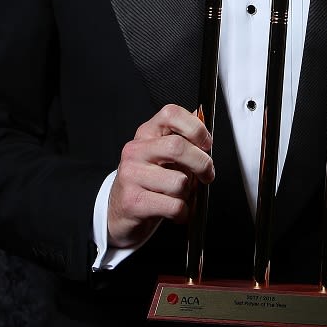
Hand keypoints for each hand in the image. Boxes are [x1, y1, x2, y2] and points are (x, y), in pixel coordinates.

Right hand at [106, 104, 213, 248]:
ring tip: (179, 195)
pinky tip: (176, 210)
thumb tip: (202, 116)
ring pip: (179, 181)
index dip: (196, 128)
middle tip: (207, 174)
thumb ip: (183, 137)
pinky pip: (174, 206)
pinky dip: (183, 212)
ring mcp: (131, 175)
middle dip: (202, 164)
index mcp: (147, 133)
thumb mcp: (164, 155)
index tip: (206, 144)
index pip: (171, 114)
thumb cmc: (149, 181)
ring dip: (188, 193)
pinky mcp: (133, 201)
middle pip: (177, 147)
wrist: (120, 211)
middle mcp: (136, 150)